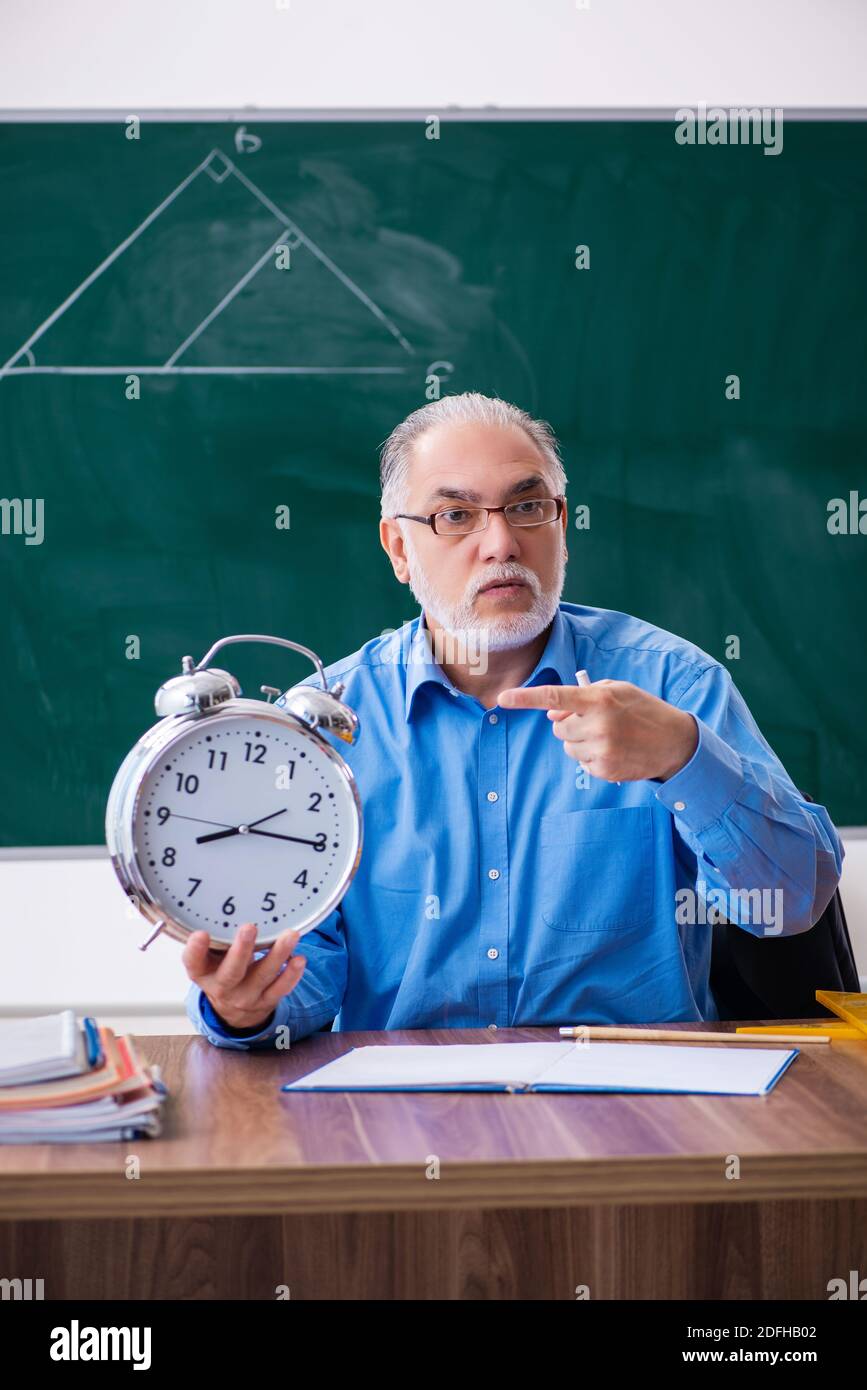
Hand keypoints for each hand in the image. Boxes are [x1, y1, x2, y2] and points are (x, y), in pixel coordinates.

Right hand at [183, 921, 306, 1030]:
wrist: (233, 1010)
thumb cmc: (221, 970)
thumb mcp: (209, 958)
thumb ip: (216, 938)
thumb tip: (232, 900)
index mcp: (202, 972)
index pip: (193, 962)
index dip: (195, 949)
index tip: (200, 933)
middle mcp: (222, 987)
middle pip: (231, 972)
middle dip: (241, 950)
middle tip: (249, 927)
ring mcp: (245, 996)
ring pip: (262, 976)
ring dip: (277, 955)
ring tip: (290, 935)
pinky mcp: (266, 1001)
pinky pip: (280, 989)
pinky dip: (291, 974)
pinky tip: (299, 959)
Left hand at [497, 679, 697, 782]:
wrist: (675, 742)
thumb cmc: (643, 710)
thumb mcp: (617, 692)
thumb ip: (582, 697)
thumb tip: (552, 712)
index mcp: (599, 700)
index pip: (554, 697)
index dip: (526, 698)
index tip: (503, 698)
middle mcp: (598, 725)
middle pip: (558, 726)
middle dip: (569, 722)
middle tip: (594, 721)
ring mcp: (601, 750)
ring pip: (567, 746)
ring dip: (579, 741)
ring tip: (608, 736)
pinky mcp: (604, 770)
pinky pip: (581, 762)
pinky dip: (591, 756)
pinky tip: (614, 751)